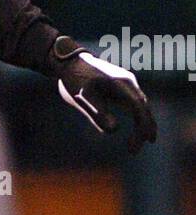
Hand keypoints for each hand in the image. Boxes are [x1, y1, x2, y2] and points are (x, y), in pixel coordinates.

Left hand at [46, 36, 156, 153]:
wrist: (69, 62)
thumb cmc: (75, 78)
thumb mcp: (82, 96)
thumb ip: (97, 112)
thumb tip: (115, 130)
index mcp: (122, 83)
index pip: (139, 105)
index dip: (144, 123)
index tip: (145, 139)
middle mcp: (128, 83)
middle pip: (143, 108)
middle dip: (143, 129)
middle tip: (133, 151)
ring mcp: (126, 86)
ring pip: (141, 108)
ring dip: (141, 127)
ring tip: (132, 148)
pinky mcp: (120, 90)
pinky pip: (134, 107)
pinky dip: (137, 120)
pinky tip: (135, 134)